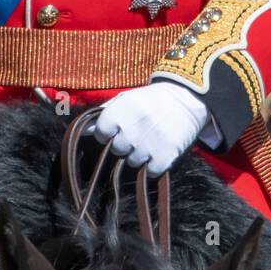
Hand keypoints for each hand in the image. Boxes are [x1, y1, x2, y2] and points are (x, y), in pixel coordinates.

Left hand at [91, 81, 209, 176]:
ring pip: (132, 162)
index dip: (107, 133)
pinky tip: (158, 151)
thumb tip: (84, 130)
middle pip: (116, 149)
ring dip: (139, 155)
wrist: (186, 98)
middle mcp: (135, 125)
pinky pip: (150, 171)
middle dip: (123, 145)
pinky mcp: (167, 155)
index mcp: (123, 108)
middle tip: (136, 135)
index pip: (101, 132)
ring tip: (149, 141)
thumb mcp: (127, 99)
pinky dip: (153, 165)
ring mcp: (151, 142)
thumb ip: (105, 113)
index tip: (116, 130)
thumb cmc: (151, 100)